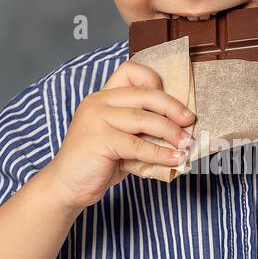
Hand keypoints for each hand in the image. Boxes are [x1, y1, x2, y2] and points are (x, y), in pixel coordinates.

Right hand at [46, 59, 195, 213]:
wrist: (67, 186)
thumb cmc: (97, 163)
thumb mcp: (122, 139)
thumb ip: (142, 129)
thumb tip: (180, 129)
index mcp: (103, 97)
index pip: (130, 71)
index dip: (155, 80)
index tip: (172, 101)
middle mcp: (98, 102)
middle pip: (144, 94)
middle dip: (172, 107)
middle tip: (190, 121)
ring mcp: (96, 119)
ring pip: (143, 118)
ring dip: (171, 132)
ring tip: (187, 144)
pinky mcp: (99, 140)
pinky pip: (138, 144)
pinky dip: (160, 153)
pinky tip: (174, 159)